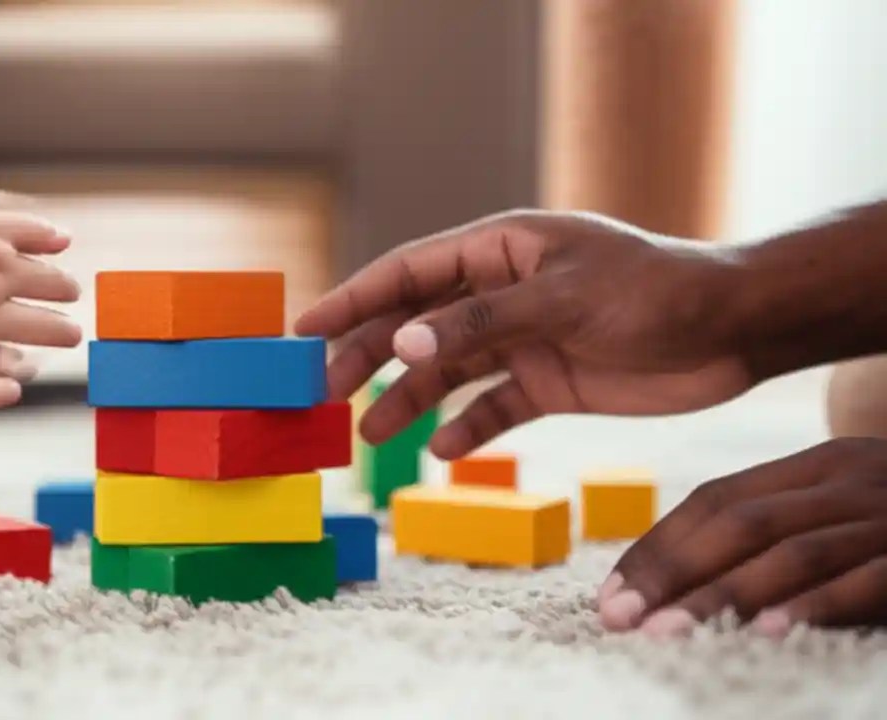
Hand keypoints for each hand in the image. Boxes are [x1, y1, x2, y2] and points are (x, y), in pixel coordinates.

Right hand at [0, 178, 81, 409]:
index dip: (54, 260)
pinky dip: (0, 391)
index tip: (57, 265)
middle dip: (65, 293)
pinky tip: (13, 388)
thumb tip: (60, 234)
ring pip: (32, 332)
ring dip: (58, 333)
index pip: (44, 247)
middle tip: (69, 299)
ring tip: (68, 336)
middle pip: (51, 287)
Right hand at [295, 210, 752, 457]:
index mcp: (499, 248)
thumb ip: (482, 322)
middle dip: (369, 355)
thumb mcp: (565, 300)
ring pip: (446, 369)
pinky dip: (466, 428)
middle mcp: (501, 292)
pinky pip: (491, 406)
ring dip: (408, 398)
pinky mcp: (547, 381)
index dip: (354, 298)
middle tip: (326, 392)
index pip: (408, 271)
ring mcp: (521, 338)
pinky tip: (443, 450)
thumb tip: (403, 341)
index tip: (305, 329)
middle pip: (416, 323)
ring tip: (371, 434)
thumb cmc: (655, 292)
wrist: (733, 331)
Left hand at [598, 438, 886, 637]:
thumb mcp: (849, 511)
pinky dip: (816, 606)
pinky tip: (767, 632)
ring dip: (724, 595)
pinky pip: (869, 579)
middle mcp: (852, 479)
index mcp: (820, 466)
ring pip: (794, 550)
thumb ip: (787, 530)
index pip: (717, 500)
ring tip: (667, 634)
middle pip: (742, 521)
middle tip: (620, 618)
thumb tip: (688, 584)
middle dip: (673, 571)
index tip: (612, 594)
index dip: (660, 546)